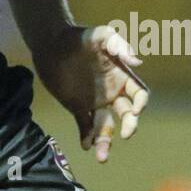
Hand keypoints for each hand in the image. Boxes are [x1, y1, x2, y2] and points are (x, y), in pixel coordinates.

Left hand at [31, 24, 148, 162]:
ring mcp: (95, 101)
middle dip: (129, 126)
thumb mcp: (100, 35)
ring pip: (106, 126)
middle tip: (125, 135)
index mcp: (121, 76)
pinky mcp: (77, 108)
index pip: (139, 95)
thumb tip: (137, 62)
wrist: (50, 43)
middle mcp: (112, 92)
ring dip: (105, 141)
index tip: (134, 110)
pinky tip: (85, 144)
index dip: (140, 104)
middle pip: (127, 115)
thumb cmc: (78, 36)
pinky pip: (86, 126)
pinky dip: (87, 137)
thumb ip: (119, 45)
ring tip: (101, 156)